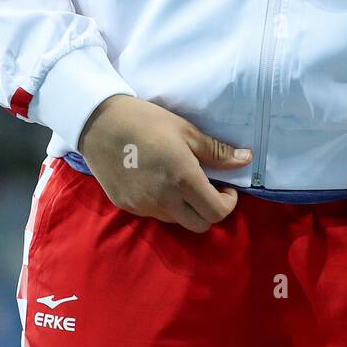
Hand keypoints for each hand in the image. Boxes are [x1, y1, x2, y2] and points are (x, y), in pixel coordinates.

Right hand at [78, 94, 251, 233]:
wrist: (100, 123)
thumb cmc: (147, 121)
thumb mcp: (186, 131)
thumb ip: (216, 151)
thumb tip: (246, 159)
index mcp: (183, 179)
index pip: (216, 212)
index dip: (228, 203)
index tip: (227, 187)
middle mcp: (164, 199)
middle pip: (200, 225)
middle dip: (210, 210)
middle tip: (208, 188)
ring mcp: (144, 206)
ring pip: (177, 221)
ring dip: (187, 209)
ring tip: (182, 183)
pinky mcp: (127, 206)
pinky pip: (155, 215)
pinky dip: (165, 205)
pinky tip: (159, 182)